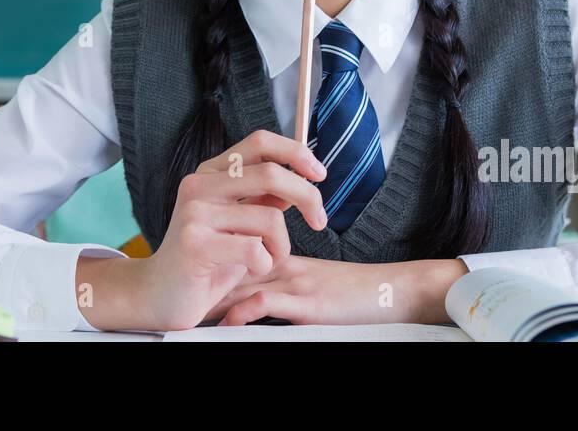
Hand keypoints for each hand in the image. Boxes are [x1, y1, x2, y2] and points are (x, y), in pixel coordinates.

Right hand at [133, 129, 328, 331]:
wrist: (161, 296)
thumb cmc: (206, 260)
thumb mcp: (238, 222)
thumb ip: (263, 197)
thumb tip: (303, 174)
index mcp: (210, 173)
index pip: (259, 143)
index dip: (295, 153)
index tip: (319, 174)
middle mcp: (199, 185)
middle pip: (271, 173)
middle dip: (307, 196)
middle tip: (319, 221)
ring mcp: (194, 213)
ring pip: (269, 218)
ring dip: (282, 246)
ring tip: (267, 259)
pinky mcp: (194, 243)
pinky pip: (255, 249)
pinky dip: (265, 264)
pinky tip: (249, 270)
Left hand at [202, 255, 471, 326]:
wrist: (398, 293)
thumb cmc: (363, 294)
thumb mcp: (321, 285)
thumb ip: (293, 284)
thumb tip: (265, 299)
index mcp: (288, 262)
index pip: (244, 253)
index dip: (218, 262)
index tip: (192, 275)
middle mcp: (287, 267)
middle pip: (236, 264)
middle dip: (206, 277)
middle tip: (179, 292)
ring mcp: (297, 283)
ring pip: (246, 279)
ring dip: (216, 294)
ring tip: (190, 308)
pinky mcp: (308, 303)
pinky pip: (268, 304)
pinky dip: (244, 313)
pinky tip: (226, 324)